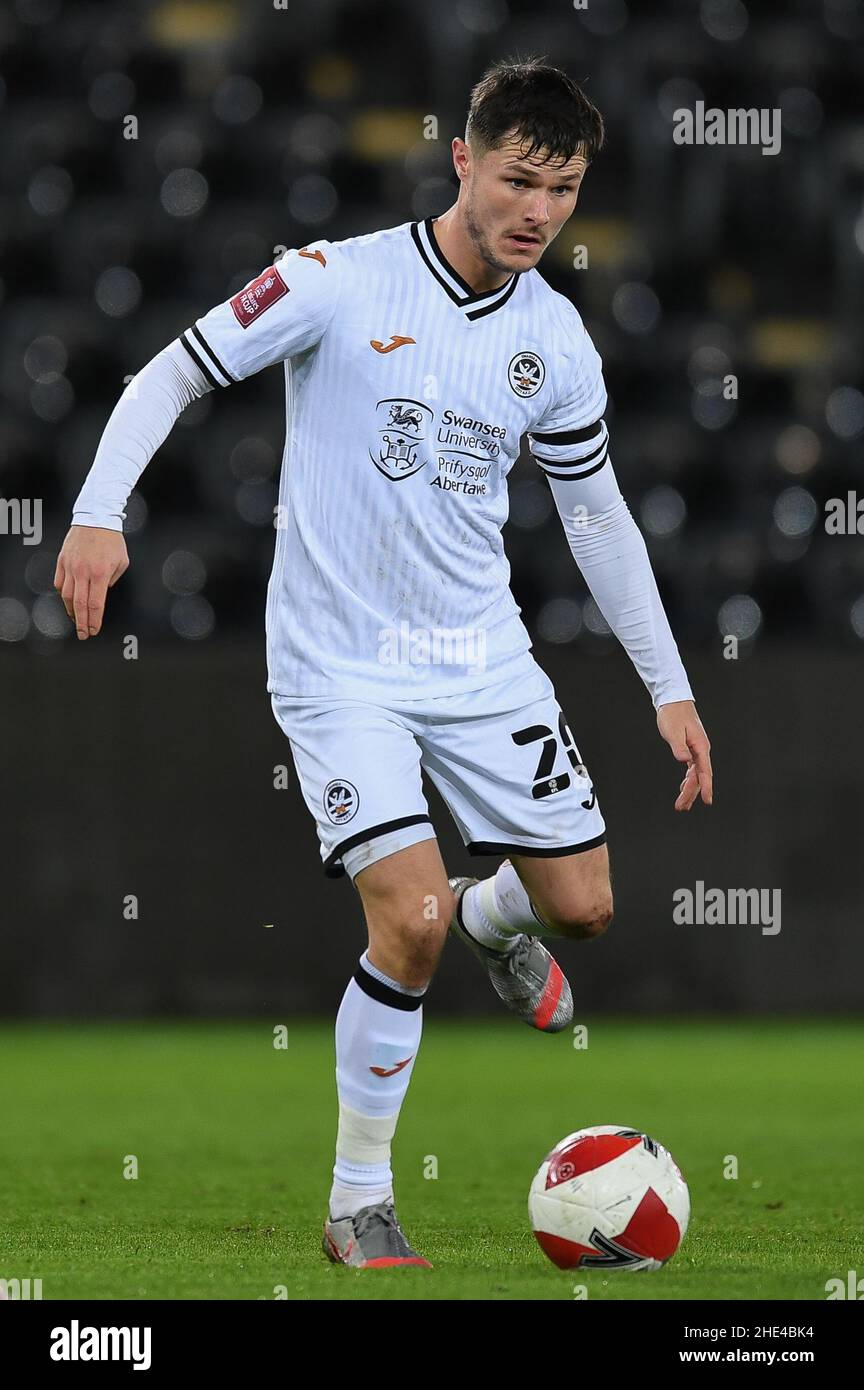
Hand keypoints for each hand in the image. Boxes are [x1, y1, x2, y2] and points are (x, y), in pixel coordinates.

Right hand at [54, 525, 128, 639]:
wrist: (95, 518)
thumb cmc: (112, 540)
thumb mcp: (122, 562)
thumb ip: (113, 580)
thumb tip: (102, 592)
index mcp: (101, 573)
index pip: (96, 604)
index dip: (94, 620)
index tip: (94, 630)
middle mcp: (83, 571)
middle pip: (80, 605)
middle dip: (82, 623)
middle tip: (83, 634)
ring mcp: (70, 566)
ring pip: (67, 596)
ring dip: (72, 611)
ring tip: (76, 620)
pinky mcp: (62, 561)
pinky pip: (60, 583)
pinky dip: (64, 594)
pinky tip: (69, 600)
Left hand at [657, 700, 712, 810]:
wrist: (673, 700)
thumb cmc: (673, 714)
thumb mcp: (673, 731)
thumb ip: (679, 747)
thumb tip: (684, 760)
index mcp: (700, 746)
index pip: (705, 771)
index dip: (706, 787)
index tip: (707, 801)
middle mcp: (701, 749)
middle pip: (699, 776)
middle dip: (691, 793)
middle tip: (681, 807)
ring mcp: (697, 749)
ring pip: (695, 774)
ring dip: (689, 789)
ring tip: (681, 804)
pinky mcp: (691, 748)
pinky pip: (692, 768)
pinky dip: (687, 779)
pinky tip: (682, 788)